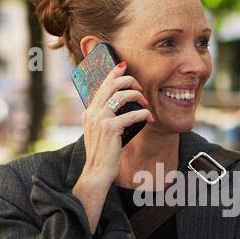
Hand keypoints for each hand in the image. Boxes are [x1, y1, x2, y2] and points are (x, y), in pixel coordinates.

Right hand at [79, 59, 154, 186]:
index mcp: (89, 112)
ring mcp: (100, 119)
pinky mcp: (110, 128)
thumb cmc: (102, 154)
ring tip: (146, 104)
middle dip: (129, 81)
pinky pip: (132, 114)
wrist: (97, 172)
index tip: (123, 66)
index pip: (101, 86)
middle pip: (112, 85)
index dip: (113, 74)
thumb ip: (102, 120)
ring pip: (122, 96)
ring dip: (138, 97)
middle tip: (140, 88)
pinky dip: (144, 114)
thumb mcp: (98, 133)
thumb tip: (116, 107)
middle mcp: (92, 112)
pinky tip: (150, 117)